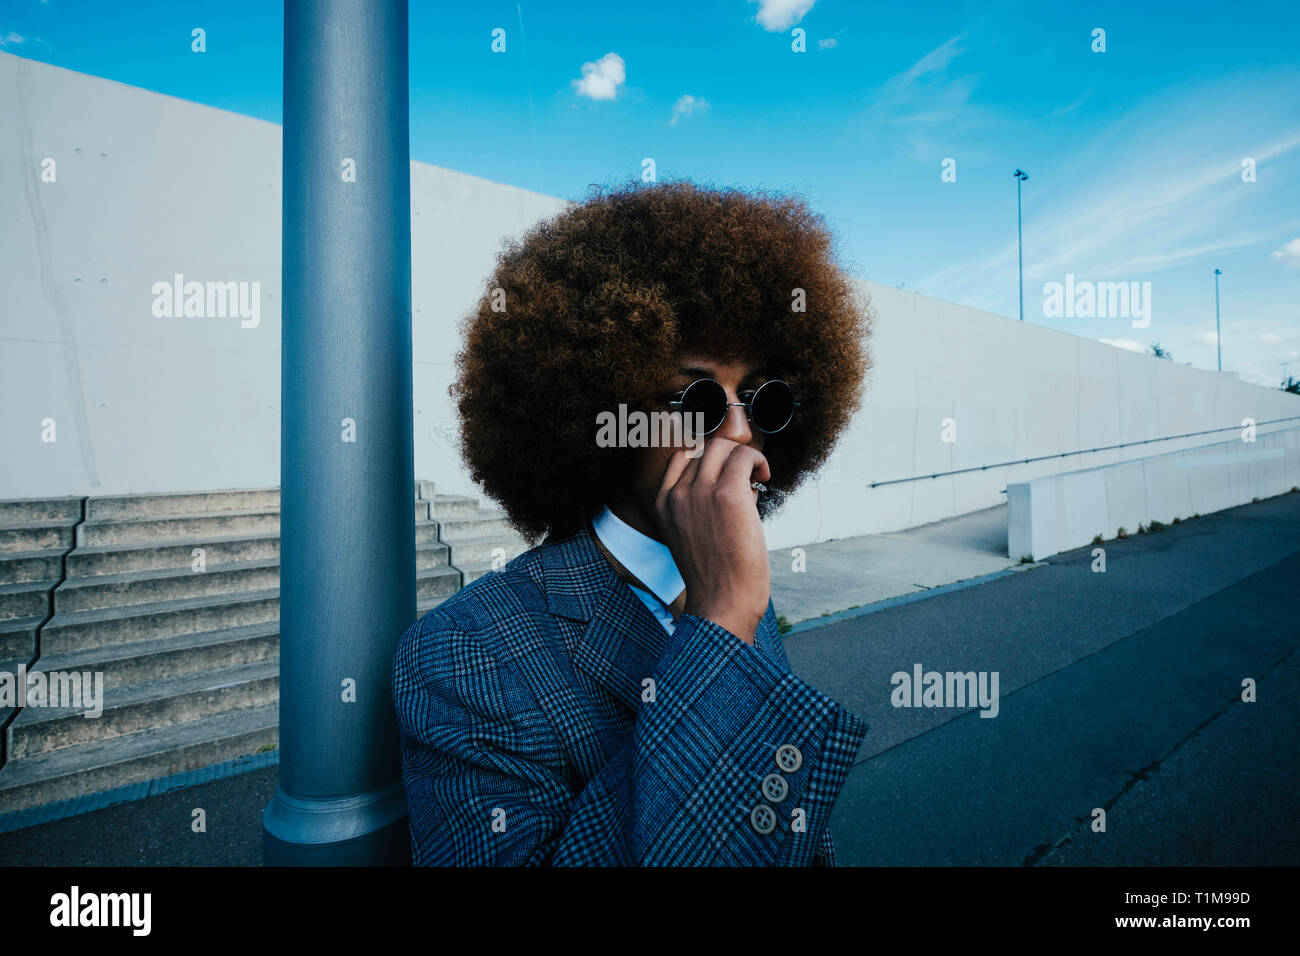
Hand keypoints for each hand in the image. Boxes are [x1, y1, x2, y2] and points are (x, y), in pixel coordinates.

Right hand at [653, 431, 771, 644]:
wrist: (721, 603)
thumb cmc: (715, 577)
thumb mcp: (692, 536)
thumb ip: (704, 507)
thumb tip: (742, 484)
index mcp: (663, 503)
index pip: (681, 457)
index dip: (708, 456)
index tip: (727, 468)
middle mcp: (677, 493)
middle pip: (704, 447)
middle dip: (729, 455)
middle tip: (747, 474)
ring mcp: (700, 491)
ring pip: (723, 446)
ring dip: (745, 456)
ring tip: (757, 476)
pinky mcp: (728, 494)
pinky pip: (744, 457)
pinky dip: (758, 461)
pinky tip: (765, 478)